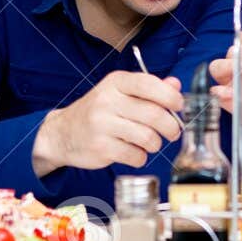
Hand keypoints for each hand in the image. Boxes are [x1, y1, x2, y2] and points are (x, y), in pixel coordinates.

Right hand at [36, 70, 182, 171]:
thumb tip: (175, 85)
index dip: (170, 96)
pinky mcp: (100, 147)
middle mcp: (107, 100)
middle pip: (153, 114)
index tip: (178, 106)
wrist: (62, 133)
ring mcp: (102, 124)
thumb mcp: (120, 93)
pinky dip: (141, 157)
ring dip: (155, 144)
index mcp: (115, 83)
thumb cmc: (99, 111)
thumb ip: (148, 88)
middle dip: (170, 127)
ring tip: (150, 143)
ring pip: (147, 137)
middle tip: (172, 132)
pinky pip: (135, 156)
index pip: (149, 84)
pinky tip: (134, 152)